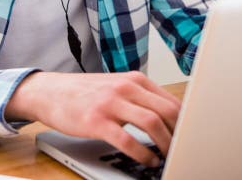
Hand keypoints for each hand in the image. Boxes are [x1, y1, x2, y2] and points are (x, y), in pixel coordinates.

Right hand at [6, 71, 180, 166]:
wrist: (50, 92)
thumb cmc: (85, 93)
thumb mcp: (117, 87)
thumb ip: (141, 97)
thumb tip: (171, 117)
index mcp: (134, 79)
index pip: (171, 100)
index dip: (186, 121)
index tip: (192, 136)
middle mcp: (125, 87)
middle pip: (167, 111)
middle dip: (180, 134)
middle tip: (185, 149)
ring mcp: (111, 103)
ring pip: (151, 123)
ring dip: (166, 144)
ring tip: (169, 157)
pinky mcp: (96, 121)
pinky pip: (127, 140)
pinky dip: (143, 154)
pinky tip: (148, 161)